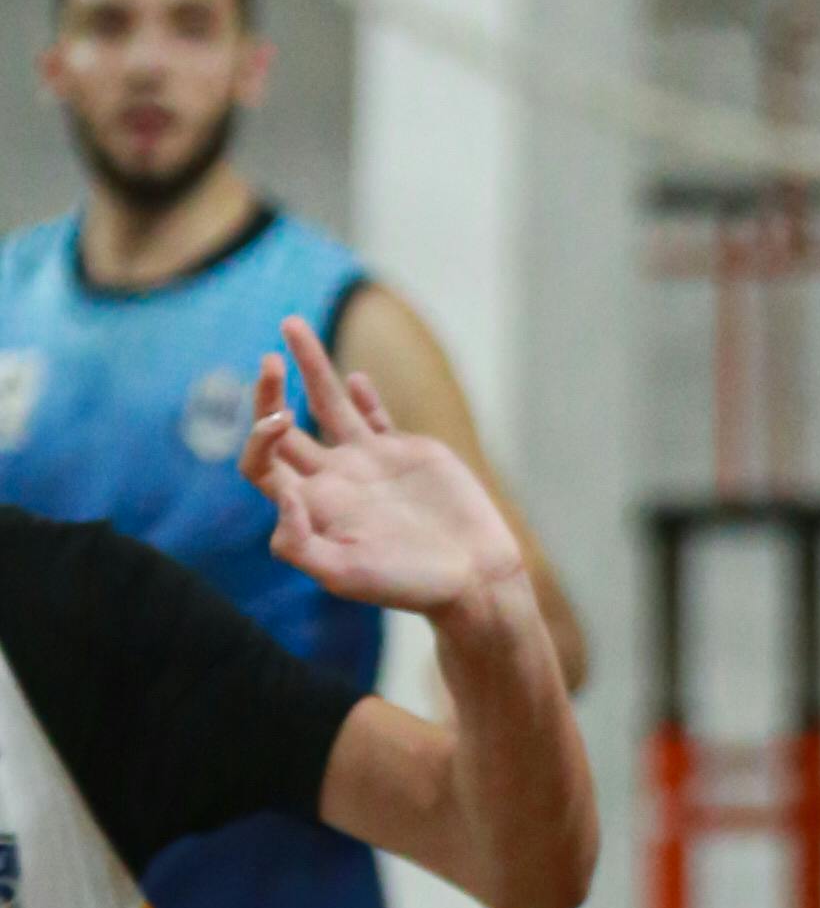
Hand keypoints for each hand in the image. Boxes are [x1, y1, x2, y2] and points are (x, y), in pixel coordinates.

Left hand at [243, 315, 530, 623]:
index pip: (262, 464)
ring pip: (327, 406)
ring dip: (310, 366)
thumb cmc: (409, 584)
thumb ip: (300, 542)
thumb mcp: (344, 575)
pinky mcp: (406, 455)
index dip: (259, 438)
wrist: (473, 577)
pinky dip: (362, 397)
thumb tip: (280, 495)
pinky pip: (375, 419)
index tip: (282, 422)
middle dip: (269, 391)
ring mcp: (369, 465)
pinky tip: (353, 379)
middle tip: (268, 359)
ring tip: (290, 323)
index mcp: (312, 507)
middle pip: (283, 428)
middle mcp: (333, 481)